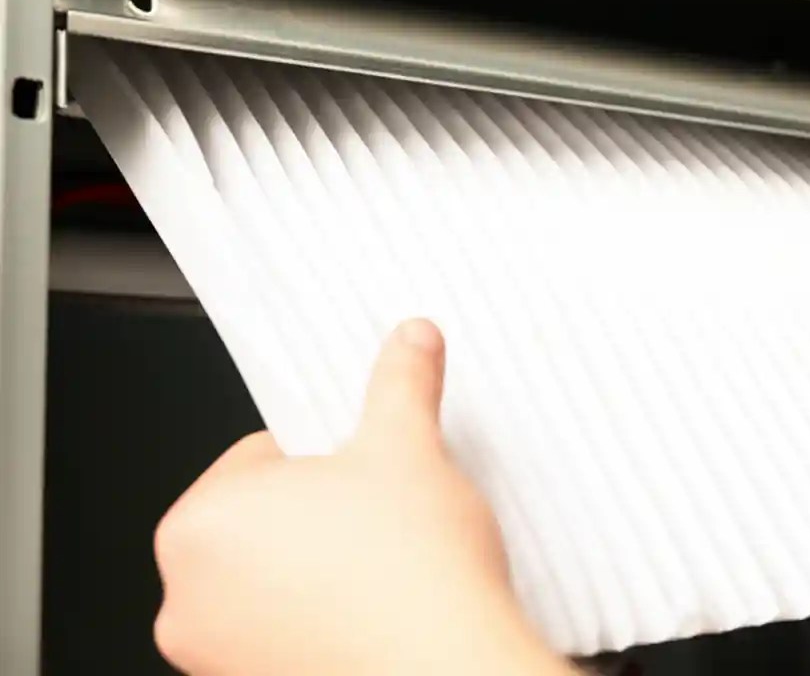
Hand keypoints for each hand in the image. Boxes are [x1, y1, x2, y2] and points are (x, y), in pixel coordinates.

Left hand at [152, 319, 576, 675]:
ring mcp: (216, 655)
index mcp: (200, 524)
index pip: (261, 455)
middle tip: (380, 518)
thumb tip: (409, 340)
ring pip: (273, 580)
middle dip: (320, 513)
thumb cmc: (413, 580)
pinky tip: (377, 612)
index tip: (364, 471)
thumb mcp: (407, 449)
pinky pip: (285, 632)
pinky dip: (322, 619)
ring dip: (320, 566)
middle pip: (262, 521)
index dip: (327, 455)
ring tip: (383, 567)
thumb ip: (400, 383)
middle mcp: (186, 597)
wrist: (450, 672)